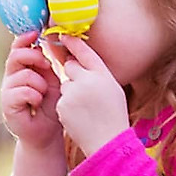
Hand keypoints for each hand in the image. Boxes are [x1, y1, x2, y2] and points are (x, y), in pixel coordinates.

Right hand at [0, 32, 65, 149]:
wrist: (46, 133)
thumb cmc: (50, 106)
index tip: (36, 33)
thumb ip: (46, 65)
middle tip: (48, 67)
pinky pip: (23, 92)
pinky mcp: (7, 105)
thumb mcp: (52, 81)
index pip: (17, 47)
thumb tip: (45, 43)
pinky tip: (37, 104)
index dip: (24, 38)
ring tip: (43, 95)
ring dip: (40, 84)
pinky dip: (35, 96)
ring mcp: (7, 91)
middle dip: (35, 57)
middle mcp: (10, 78)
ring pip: (24, 75)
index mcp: (20, 69)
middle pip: (16, 56)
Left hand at [54, 35, 129, 155]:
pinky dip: (67, 106)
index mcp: (102, 74)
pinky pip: (61, 100)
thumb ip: (97, 73)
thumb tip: (78, 62)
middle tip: (87, 91)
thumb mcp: (113, 88)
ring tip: (86, 108)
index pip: (84, 51)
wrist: (107, 141)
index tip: (63, 34)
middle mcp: (87, 80)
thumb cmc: (114, 115)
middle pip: (70, 67)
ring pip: (65, 85)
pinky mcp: (62, 105)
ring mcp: (72, 93)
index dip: (73, 42)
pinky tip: (79, 116)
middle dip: (74, 74)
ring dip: (71, 92)